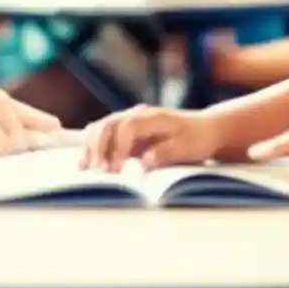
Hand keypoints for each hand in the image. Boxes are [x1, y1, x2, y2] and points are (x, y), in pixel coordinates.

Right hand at [80, 105, 219, 172]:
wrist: (203, 128)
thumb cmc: (197, 139)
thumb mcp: (189, 147)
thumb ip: (167, 153)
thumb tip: (145, 162)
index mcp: (153, 118)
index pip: (127, 128)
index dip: (118, 148)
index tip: (115, 169)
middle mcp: (137, 115)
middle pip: (108, 124)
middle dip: (99, 148)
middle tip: (98, 172)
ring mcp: (129, 119)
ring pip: (101, 127)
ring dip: (91, 147)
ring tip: (87, 169)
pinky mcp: (124, 129)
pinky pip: (102, 133)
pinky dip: (91, 147)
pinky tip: (85, 163)